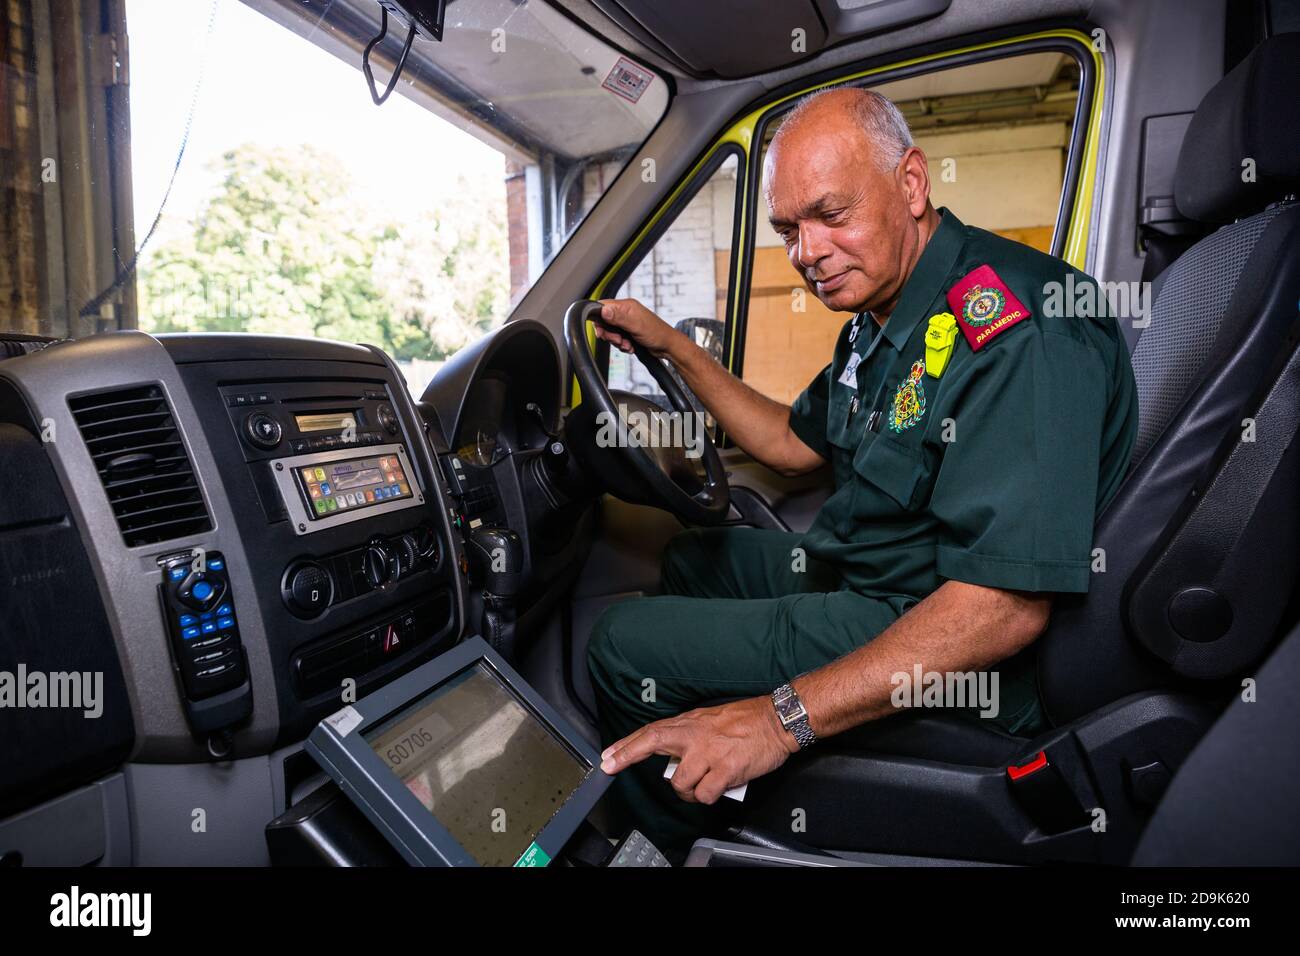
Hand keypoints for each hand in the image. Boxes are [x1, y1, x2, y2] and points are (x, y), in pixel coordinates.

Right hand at [593, 298, 679, 358]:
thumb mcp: (636, 325)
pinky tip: (630, 346)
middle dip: (609, 334)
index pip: (602, 306)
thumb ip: (618, 317)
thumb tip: (603, 310)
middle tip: (618, 339)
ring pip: (610, 332)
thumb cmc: (657, 333)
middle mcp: (625, 312)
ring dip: (617, 342)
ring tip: (627, 344)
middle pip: (604, 321)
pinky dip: (622, 345)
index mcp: (626, 306)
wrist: (667, 347)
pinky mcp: (628, 332)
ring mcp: (627, 323)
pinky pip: (617, 339)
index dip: (598, 319)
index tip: (602, 331)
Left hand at [599, 696, 798, 804]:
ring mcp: (709, 752)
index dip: (627, 744)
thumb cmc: (747, 722)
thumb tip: (674, 756)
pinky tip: (719, 787)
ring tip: (702, 785)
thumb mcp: (711, 721)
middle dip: (626, 756)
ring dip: (688, 791)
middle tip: (611, 766)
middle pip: (652, 743)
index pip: (652, 732)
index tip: (609, 755)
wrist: (778, 721)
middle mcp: (695, 735)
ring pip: (681, 783)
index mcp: (691, 723)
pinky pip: (705, 794)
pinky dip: (709, 795)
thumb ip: (690, 736)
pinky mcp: (726, 769)